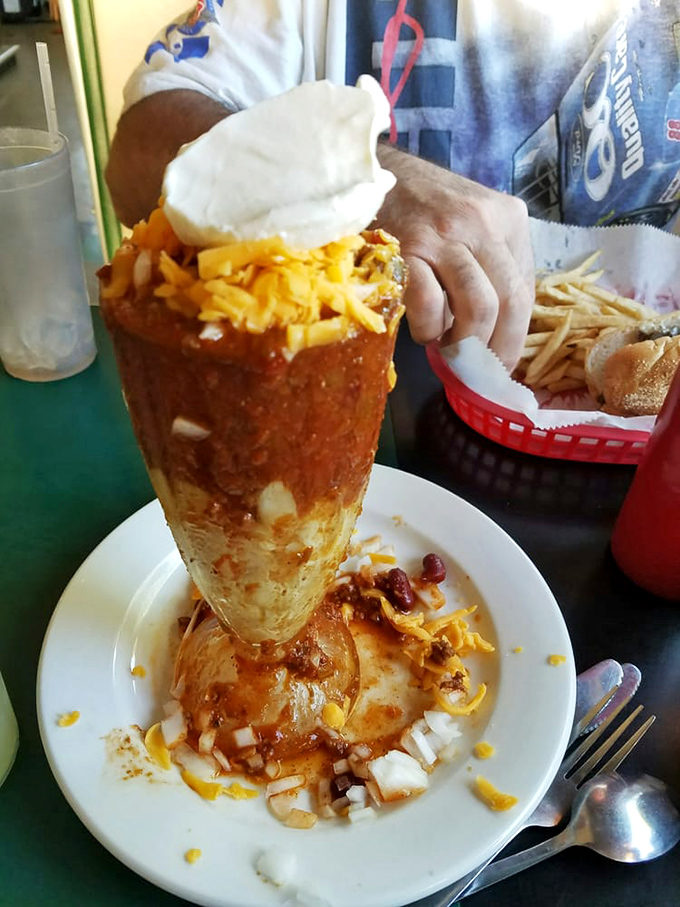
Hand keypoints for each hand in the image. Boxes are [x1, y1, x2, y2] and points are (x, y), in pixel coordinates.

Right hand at [376, 145, 533, 369]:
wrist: (376, 171)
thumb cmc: (425, 207)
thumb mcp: (473, 223)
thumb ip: (490, 266)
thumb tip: (494, 332)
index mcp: (509, 218)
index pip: (525, 289)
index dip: (517, 335)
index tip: (503, 363)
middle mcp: (483, 222)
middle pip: (510, 301)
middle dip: (498, 348)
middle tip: (481, 372)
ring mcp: (446, 233)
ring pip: (478, 305)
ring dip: (466, 343)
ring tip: (451, 354)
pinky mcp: (409, 246)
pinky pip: (429, 303)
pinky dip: (429, 328)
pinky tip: (424, 331)